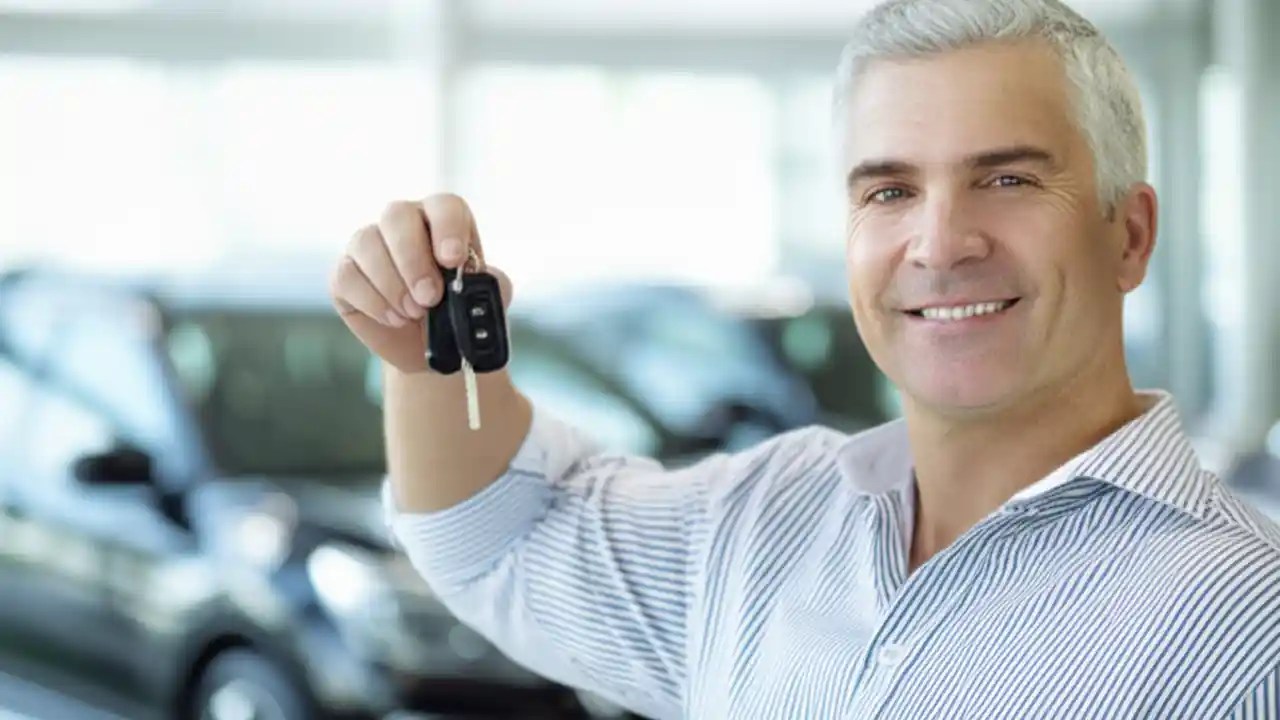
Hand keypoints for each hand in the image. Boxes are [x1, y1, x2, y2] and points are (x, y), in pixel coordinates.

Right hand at [329, 194, 512, 372]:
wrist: (428, 348)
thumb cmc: (457, 315)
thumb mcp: (483, 302)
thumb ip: (490, 286)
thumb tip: (479, 280)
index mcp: (443, 221)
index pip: (444, 205)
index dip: (447, 228)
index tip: (452, 261)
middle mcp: (403, 223)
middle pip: (397, 215)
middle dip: (413, 260)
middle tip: (429, 298)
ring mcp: (369, 244)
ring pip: (367, 243)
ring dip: (392, 285)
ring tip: (413, 314)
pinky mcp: (346, 273)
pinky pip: (347, 275)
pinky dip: (372, 301)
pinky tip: (393, 318)